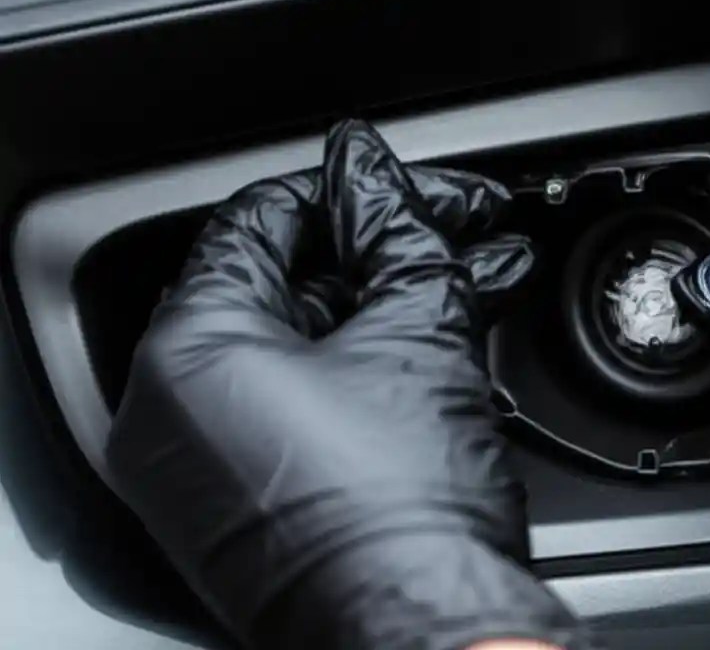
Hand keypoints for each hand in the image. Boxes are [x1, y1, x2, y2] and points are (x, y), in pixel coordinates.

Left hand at [106, 120, 587, 648]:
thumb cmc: (409, 509)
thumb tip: (373, 170)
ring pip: (301, 345)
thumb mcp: (416, 328)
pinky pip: (296, 405)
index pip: (259, 220)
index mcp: (191, 352)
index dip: (350, 189)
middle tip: (457, 231)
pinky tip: (436, 341)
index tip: (406, 182)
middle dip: (386, 249)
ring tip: (474, 278)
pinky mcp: (241, 504)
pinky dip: (362, 369)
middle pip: (284, 283)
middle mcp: (172, 410)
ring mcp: (202, 465)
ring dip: (390, 305)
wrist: (430, 634)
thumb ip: (393, 227)